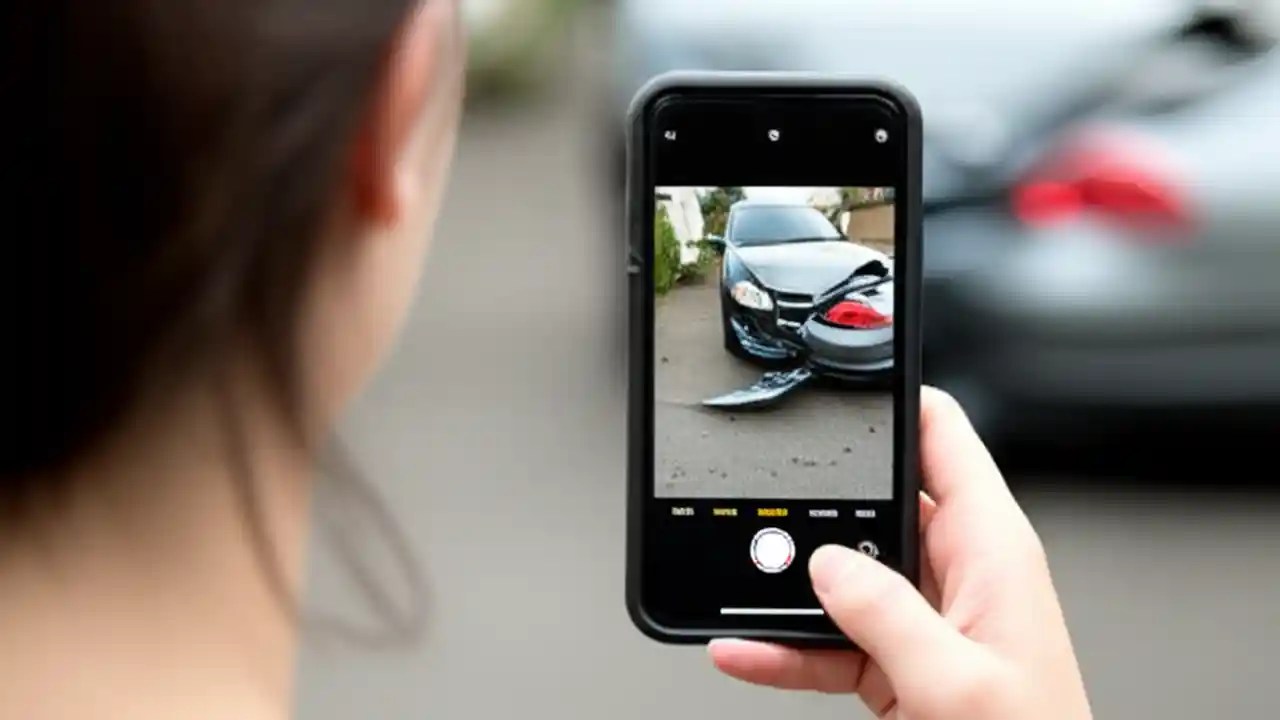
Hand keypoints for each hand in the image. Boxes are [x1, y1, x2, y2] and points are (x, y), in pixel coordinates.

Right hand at [709, 387, 1091, 718]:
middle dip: (815, 506)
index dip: (892, 399)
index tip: (839, 377)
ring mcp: (926, 616)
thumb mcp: (955, 681)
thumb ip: (886, 615)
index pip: (943, 438)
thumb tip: (826, 563)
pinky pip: (831, 635)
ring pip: (843, 574)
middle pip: (873, 503)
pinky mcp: (899, 659)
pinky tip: (747, 651)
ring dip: (790, 587)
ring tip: (739, 589)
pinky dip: (787, 646)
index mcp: (991, 550)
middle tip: (761, 506)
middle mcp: (958, 571)